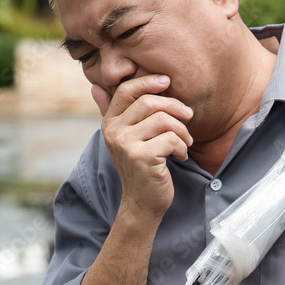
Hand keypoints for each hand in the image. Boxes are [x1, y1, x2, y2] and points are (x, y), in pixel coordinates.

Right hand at [97, 74, 193, 218]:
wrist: (142, 203)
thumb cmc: (141, 167)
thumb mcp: (127, 139)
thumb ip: (117, 114)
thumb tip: (95, 86)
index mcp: (109, 123)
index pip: (126, 90)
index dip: (148, 82)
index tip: (168, 81)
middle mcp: (114, 132)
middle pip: (148, 102)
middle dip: (175, 106)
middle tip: (189, 116)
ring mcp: (126, 145)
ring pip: (163, 120)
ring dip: (182, 130)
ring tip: (186, 142)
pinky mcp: (142, 157)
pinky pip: (171, 138)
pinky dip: (182, 146)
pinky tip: (181, 155)